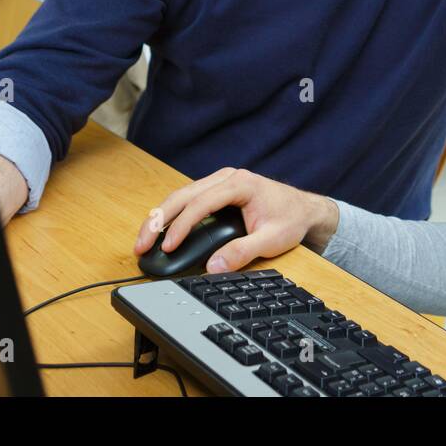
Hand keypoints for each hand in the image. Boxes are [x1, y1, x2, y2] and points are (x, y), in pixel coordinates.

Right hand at [133, 167, 338, 272]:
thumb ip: (243, 252)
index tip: (168, 247)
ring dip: (159, 218)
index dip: (181, 226)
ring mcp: (219, 182)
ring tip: (142, 241)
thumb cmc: (291, 220)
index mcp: (240, 184)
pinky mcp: (216, 191)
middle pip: (182, 195)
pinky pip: (187, 200)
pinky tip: (159, 233)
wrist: (304, 210)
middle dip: (158, 221)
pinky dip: (170, 216)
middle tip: (141, 245)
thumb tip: (213, 267)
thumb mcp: (272, 240)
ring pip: (180, 196)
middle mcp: (226, 178)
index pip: (201, 203)